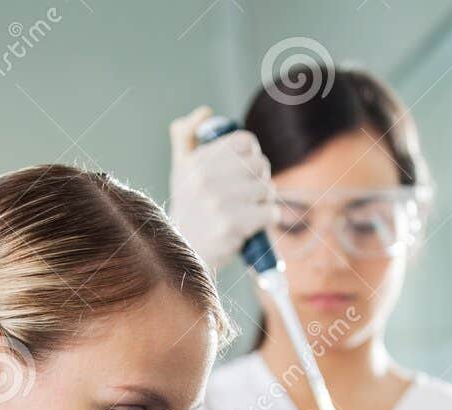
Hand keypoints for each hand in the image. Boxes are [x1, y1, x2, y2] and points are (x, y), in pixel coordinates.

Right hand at [168, 105, 277, 270]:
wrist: (185, 254)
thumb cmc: (188, 210)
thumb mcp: (181, 171)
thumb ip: (186, 137)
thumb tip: (203, 112)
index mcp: (197, 161)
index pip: (245, 142)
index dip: (253, 154)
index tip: (247, 170)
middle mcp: (205, 178)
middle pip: (260, 164)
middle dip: (261, 180)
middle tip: (251, 195)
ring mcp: (218, 202)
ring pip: (267, 189)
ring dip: (266, 201)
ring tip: (251, 210)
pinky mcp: (232, 225)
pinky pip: (270, 212)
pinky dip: (268, 219)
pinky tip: (255, 225)